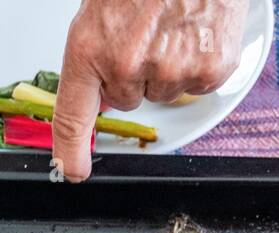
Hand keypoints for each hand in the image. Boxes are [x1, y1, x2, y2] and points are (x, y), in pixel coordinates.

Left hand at [53, 0, 247, 181]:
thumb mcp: (105, 8)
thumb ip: (100, 51)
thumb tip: (104, 89)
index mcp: (91, 46)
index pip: (73, 112)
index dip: (70, 147)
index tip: (71, 169)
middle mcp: (127, 65)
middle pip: (127, 98)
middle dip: (136, 70)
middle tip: (148, 29)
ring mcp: (170, 71)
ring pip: (164, 91)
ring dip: (169, 63)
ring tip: (175, 21)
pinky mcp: (207, 71)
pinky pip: (197, 84)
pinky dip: (199, 60)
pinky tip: (197, 28)